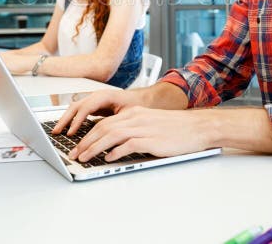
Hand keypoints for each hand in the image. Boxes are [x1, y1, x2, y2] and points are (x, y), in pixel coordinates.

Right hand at [52, 89, 145, 135]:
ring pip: (76, 108)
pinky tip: (70, 130)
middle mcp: (98, 96)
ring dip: (66, 119)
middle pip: (76, 106)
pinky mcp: (96, 106)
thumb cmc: (139, 105)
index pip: (86, 107)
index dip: (77, 121)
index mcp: (105, 95)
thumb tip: (103, 135)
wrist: (145, 99)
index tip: (71, 133)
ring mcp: (95, 100)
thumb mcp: (130, 114)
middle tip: (57, 132)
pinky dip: (73, 120)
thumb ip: (115, 122)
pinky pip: (80, 112)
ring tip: (58, 131)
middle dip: (65, 119)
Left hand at [68, 106, 214, 162]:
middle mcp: (135, 118)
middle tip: (74, 154)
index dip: (87, 134)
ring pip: (111, 135)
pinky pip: (128, 145)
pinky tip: (108, 159)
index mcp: (133, 113)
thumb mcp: (150, 123)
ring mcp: (143, 128)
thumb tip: (113, 145)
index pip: (103, 122)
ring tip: (84, 158)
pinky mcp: (151, 140)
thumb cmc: (176, 128)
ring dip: (94, 147)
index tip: (77, 145)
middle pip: (103, 128)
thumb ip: (132, 129)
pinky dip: (115, 152)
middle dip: (85, 142)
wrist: (197, 127)